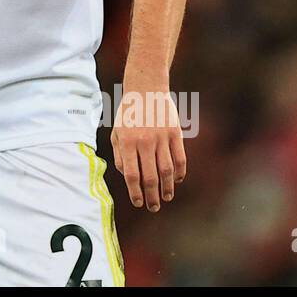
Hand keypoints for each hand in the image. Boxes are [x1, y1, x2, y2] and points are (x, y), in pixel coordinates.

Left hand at [110, 80, 186, 211]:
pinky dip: (179, 172)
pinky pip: (179, 158)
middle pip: (150, 176)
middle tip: (153, 207)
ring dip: (167, 187)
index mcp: (127, 142)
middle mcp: (145, 142)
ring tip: (166, 197)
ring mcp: (161, 137)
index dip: (135, 192)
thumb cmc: (129, 113)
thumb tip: (127, 177)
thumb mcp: (117, 132)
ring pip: (166, 170)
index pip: (132, 175)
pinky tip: (177, 180)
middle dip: (152, 196)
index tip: (138, 202)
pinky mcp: (175, 133)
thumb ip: (120, 155)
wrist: (146, 88)